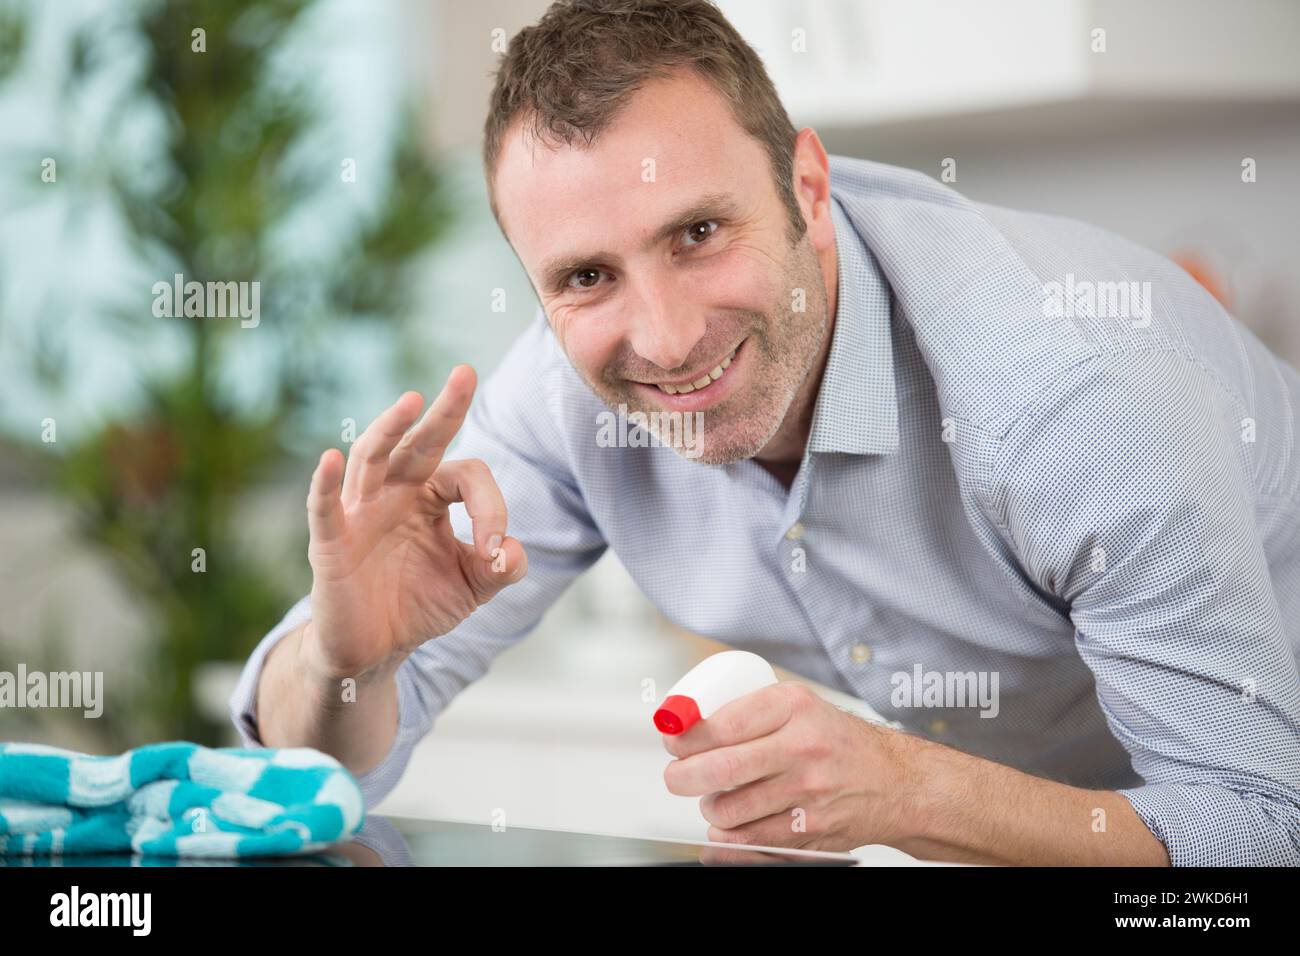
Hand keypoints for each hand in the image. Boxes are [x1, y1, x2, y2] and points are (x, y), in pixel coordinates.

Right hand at [302, 365, 527, 679]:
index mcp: (430, 495)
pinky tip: (331, 458)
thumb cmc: (420, 605)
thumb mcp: (473, 587)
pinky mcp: (331, 543)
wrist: (374, 650)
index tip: (496, 550)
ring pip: (372, 460)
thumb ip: (502, 568)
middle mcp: (395, 493)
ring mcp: (360, 513)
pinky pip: (325, 508)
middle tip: (466, 373)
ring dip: (390, 429)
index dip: (491, 507)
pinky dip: (325, 484)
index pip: (467, 476)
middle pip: (418, 442)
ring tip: (412, 401)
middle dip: (443, 410)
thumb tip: (512, 551)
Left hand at [662, 682, 911, 854]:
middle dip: (682, 777)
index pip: (722, 724)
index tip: (673, 742)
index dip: (685, 738)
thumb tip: (683, 725)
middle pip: (720, 769)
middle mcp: (802, 748)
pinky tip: (730, 828)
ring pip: (730, 812)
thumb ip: (746, 712)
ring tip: (718, 799)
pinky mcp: (810, 832)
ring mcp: (808, 794)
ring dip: (711, 809)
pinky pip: (751, 844)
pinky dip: (729, 840)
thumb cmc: (836, 741)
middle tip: (676, 777)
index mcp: (794, 708)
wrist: (894, 781)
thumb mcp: (797, 706)